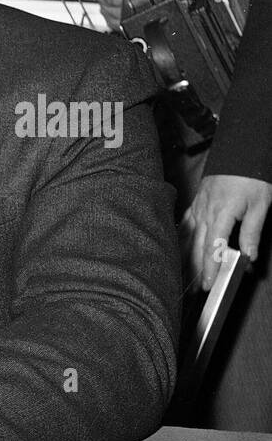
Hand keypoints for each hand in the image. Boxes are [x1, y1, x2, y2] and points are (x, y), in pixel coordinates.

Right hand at [183, 173, 271, 287]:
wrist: (240, 152)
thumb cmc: (251, 177)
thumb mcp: (260, 205)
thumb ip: (252, 232)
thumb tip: (249, 255)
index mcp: (221, 214)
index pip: (213, 247)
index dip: (210, 267)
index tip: (209, 283)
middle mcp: (205, 212)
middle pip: (198, 246)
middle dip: (198, 268)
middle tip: (200, 287)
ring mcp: (198, 207)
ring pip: (188, 237)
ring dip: (187, 257)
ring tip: (187, 274)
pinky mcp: (196, 203)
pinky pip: (185, 224)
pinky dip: (181, 238)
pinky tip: (179, 247)